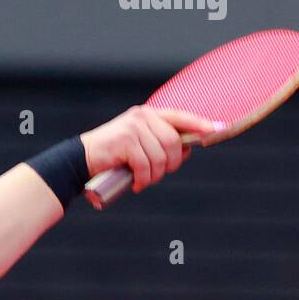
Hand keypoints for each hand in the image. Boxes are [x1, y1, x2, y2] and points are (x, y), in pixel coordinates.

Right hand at [80, 107, 220, 192]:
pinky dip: (144, 180)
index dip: (200, 125)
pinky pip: (146, 165)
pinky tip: (137, 184)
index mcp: (148, 114)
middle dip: (171, 164)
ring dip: (155, 176)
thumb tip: (187, 150)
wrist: (80, 160)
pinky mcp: (125, 141)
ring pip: (161, 156)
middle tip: (157, 176)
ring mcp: (134, 127)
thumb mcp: (138, 146)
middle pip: (173, 142)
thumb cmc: (111, 157)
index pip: (180, 117)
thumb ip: (159, 144)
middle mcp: (143, 116)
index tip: (218, 130)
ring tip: (143, 181)